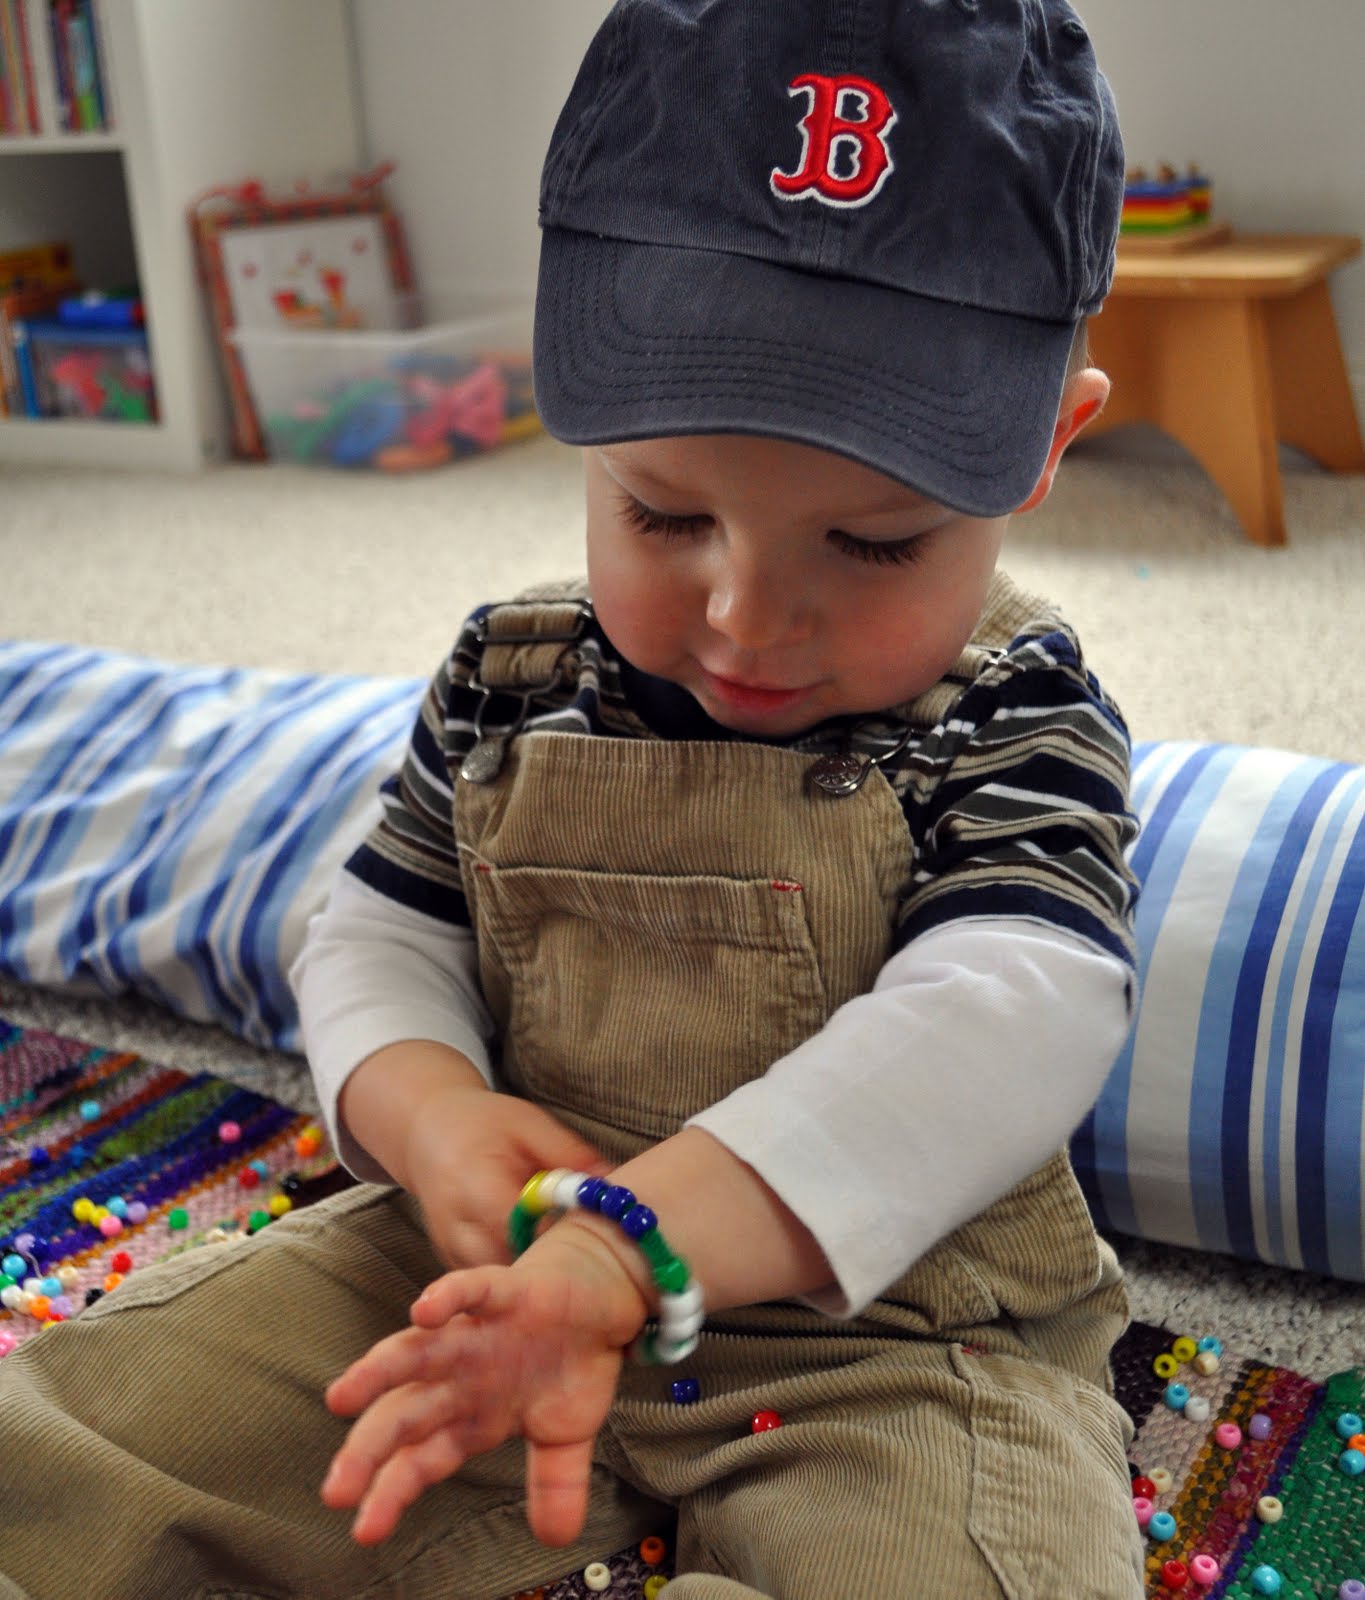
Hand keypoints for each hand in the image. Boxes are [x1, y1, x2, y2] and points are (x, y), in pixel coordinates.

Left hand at [321, 1221, 648, 1547]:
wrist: (598, 1294)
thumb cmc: (568, 1363)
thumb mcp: (566, 1434)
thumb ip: (555, 1484)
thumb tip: (556, 1540)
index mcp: (470, 1416)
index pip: (420, 1459)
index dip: (393, 1491)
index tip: (366, 1530)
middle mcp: (460, 1377)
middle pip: (403, 1415)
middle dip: (368, 1451)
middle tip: (336, 1492)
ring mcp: (476, 1334)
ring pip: (416, 1353)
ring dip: (378, 1372)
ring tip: (342, 1397)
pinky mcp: (504, 1292)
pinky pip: (471, 1291)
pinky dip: (448, 1297)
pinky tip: (422, 1311)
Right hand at [401, 1079, 609, 1269]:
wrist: (427, 1131)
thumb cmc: (483, 1124)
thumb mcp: (529, 1124)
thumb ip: (569, 1154)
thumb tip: (612, 1184)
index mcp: (476, 1184)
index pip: (521, 1228)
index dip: (559, 1238)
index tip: (595, 1236)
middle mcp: (456, 1224)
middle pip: (510, 1265)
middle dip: (549, 1267)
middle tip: (587, 1261)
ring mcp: (450, 1248)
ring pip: (499, 1282)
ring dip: (532, 1276)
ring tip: (567, 1267)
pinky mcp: (449, 1261)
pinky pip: (488, 1282)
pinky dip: (514, 1280)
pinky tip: (541, 1267)